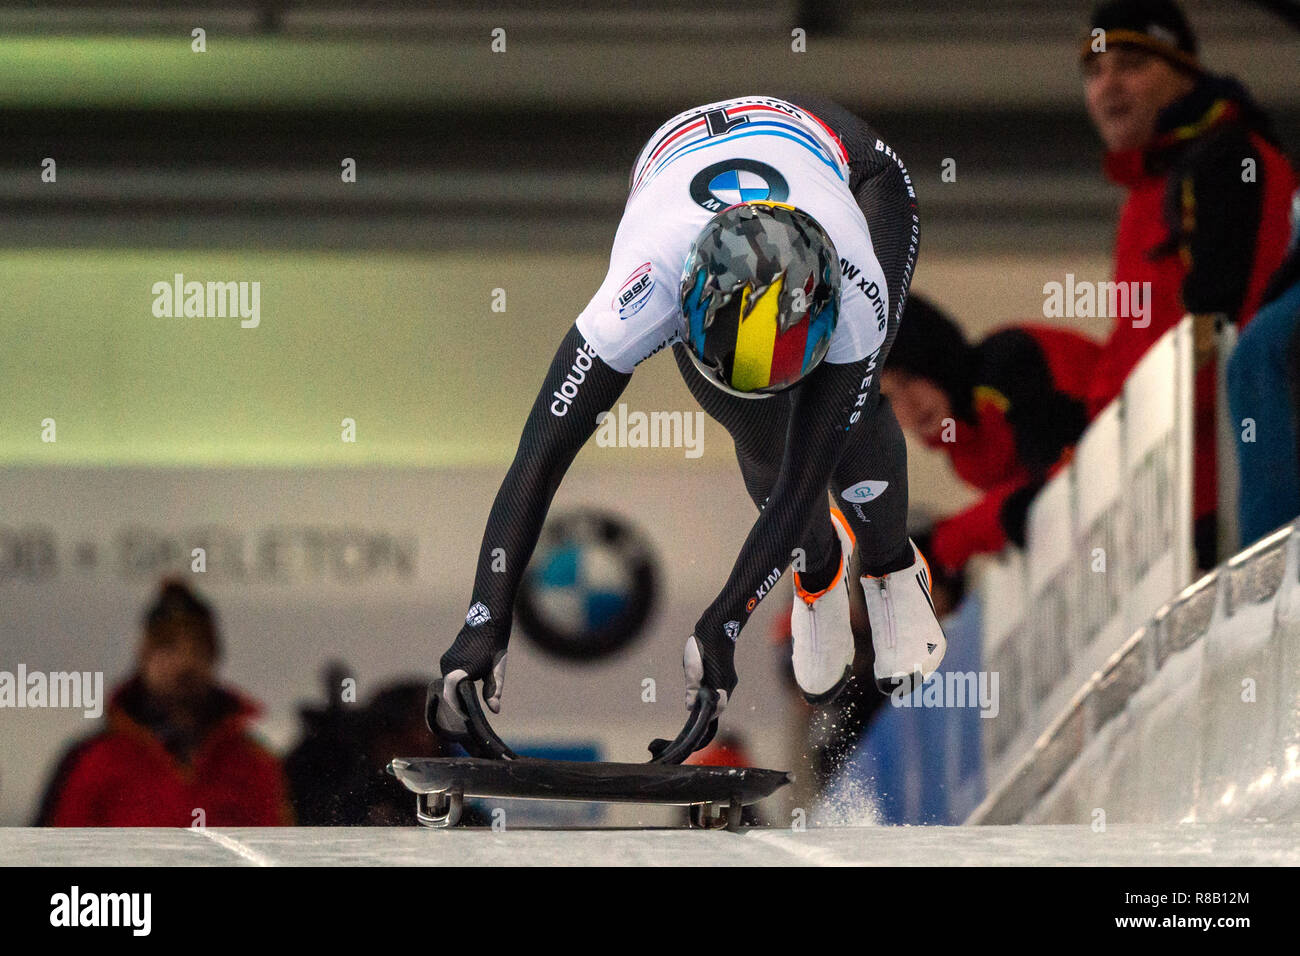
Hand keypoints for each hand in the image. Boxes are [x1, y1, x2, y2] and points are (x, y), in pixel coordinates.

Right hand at [434, 619, 508, 736]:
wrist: (486, 620)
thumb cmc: (494, 645)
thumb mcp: (497, 670)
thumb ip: (494, 691)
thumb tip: (495, 711)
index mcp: (460, 670)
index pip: (451, 696)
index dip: (458, 709)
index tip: (468, 718)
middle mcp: (448, 666)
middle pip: (449, 693)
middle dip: (458, 704)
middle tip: (470, 715)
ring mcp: (446, 661)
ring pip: (448, 685)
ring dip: (457, 694)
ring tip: (470, 705)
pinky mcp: (446, 658)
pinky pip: (448, 677)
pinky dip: (456, 685)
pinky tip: (467, 689)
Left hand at [682, 632, 735, 715]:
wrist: (717, 627)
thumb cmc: (704, 647)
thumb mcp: (692, 669)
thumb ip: (692, 689)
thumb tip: (690, 706)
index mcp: (722, 686)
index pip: (718, 709)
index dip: (707, 715)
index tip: (697, 715)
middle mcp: (729, 683)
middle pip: (719, 701)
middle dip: (706, 703)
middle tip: (692, 700)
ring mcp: (730, 676)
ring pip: (718, 691)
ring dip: (707, 693)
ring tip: (694, 685)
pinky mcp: (728, 669)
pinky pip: (719, 683)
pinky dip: (710, 685)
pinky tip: (701, 675)